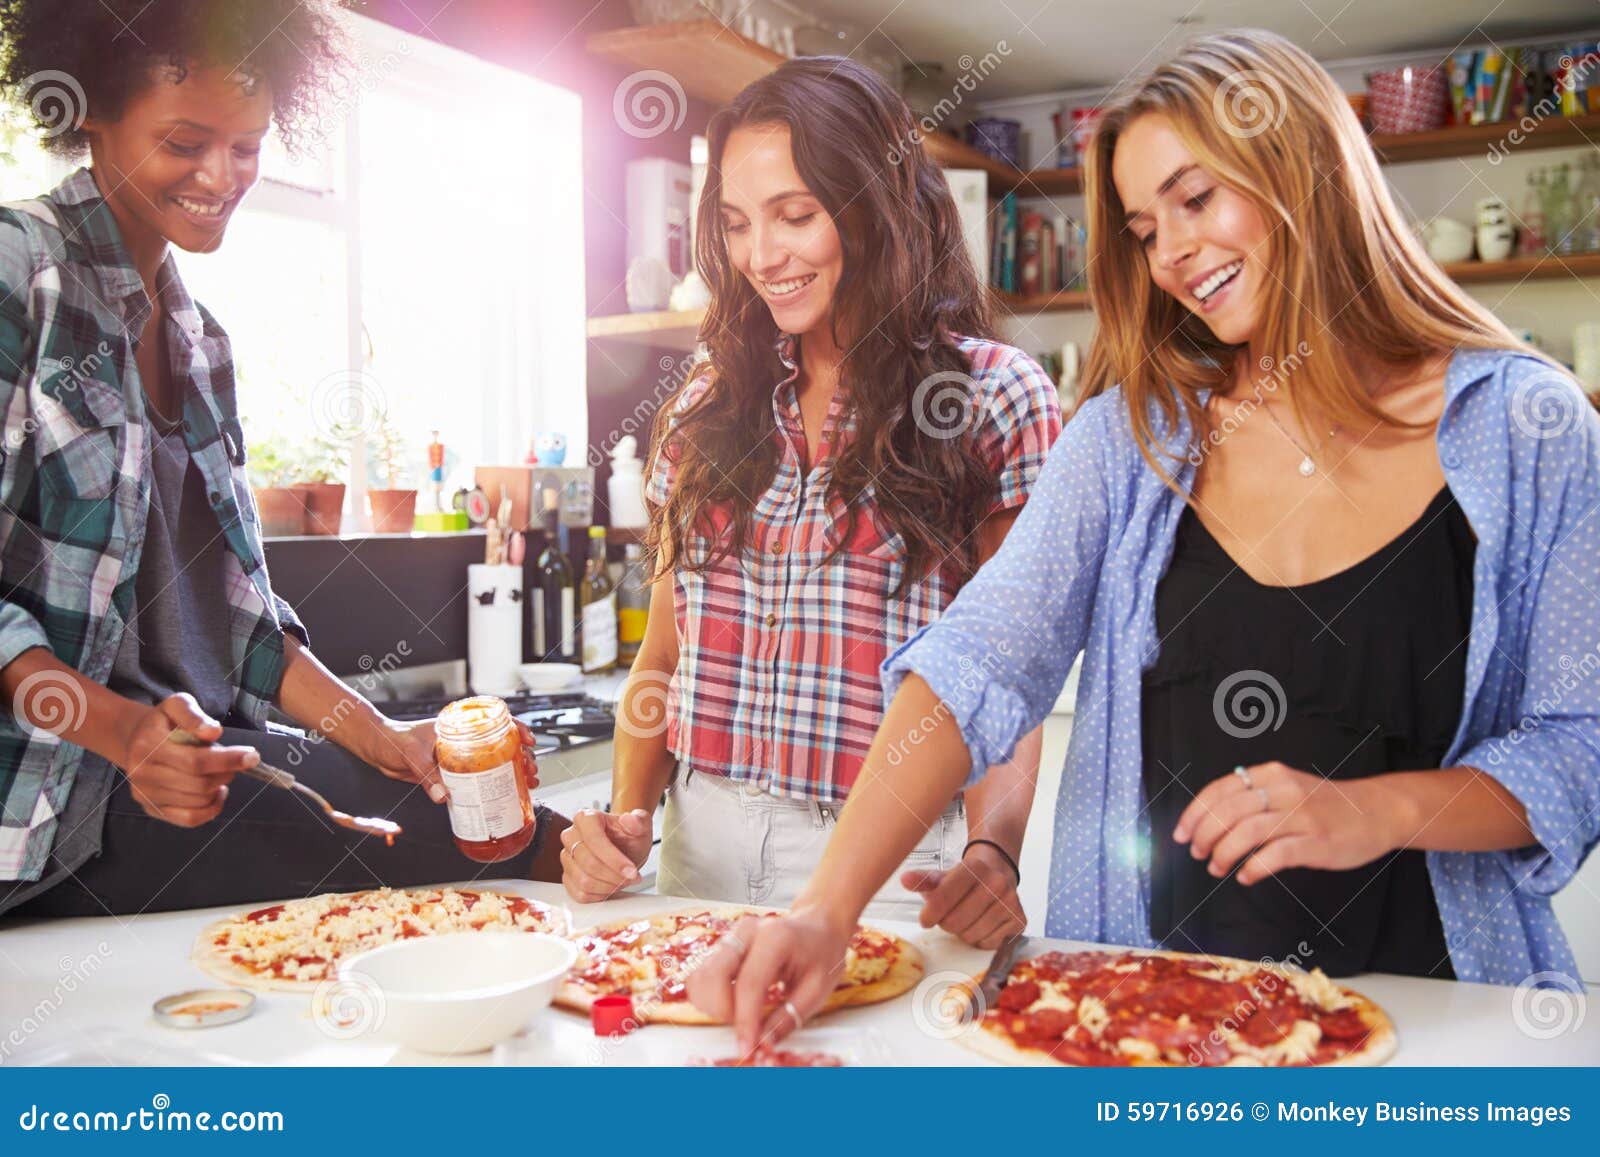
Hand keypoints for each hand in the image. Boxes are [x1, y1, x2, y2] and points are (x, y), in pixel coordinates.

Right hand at [118, 693, 259, 826]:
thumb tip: (213, 732)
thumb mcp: (178, 705)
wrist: (137, 740)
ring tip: (219, 772)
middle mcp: (142, 774)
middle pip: (199, 784)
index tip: (252, 756)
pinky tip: (217, 792)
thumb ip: (195, 715)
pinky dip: (211, 809)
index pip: (195, 761)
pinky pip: (189, 819)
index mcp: (148, 746)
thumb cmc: (165, 722)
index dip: (227, 760)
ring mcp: (145, 795)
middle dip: (226, 773)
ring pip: (198, 802)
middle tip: (235, 761)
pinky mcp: (152, 810)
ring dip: (219, 787)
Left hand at [361, 717, 541, 804]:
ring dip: (513, 771)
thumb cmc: (392, 740)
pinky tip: (503, 794)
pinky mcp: (452, 772)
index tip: (529, 741)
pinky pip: (477, 779)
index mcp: (457, 727)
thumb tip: (442, 796)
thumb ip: (426, 774)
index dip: (516, 729)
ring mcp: (459, 756)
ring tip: (527, 783)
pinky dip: (492, 786)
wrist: (377, 749)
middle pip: (501, 744)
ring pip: (493, 762)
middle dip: (521, 756)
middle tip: (531, 770)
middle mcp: (463, 740)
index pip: (494, 721)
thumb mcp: (410, 754)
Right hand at [560, 807, 652, 901]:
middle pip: (589, 863)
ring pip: (584, 881)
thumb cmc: (628, 837)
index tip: (631, 871)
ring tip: (624, 881)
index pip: (594, 839)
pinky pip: (580, 894)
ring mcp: (567, 857)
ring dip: (609, 886)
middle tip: (632, 877)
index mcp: (586, 818)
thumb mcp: (642, 826)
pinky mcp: (567, 877)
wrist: (624, 849)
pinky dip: (600, 895)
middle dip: (614, 875)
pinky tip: (611, 887)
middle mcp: (571, 836)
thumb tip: (629, 820)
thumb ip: (640, 820)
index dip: (614, 859)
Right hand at [685, 907, 855, 1053]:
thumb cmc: (822, 955)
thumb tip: (762, 1045)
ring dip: (713, 1006)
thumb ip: (788, 1018)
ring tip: (742, 1012)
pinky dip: (710, 998)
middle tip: (748, 1025)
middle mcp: (746, 931)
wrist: (817, 926)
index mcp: (775, 937)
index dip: (745, 1021)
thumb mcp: (817, 989)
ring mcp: (729, 936)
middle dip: (723, 1012)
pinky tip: (734, 1003)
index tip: (747, 1049)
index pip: (749, 984)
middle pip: (712, 976)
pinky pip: (701, 976)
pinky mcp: (721, 946)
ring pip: (700, 977)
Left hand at [901, 842, 1024, 947]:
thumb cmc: (967, 876)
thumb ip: (925, 880)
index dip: (929, 914)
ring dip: (963, 932)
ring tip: (967, 918)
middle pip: (955, 922)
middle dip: (947, 923)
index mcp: (975, 867)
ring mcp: (1010, 902)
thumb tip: (905, 880)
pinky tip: (982, 924)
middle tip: (950, 915)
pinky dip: (980, 939)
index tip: (926, 919)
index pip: (942, 899)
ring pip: (971, 935)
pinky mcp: (1020, 920)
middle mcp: (996, 883)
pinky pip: (988, 944)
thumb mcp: (944, 875)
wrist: (999, 868)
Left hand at [1173, 761, 1398, 885]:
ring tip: (1217, 867)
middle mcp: (1283, 790)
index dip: (1194, 813)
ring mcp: (1301, 816)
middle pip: (1228, 811)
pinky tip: (1245, 876)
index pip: (1219, 790)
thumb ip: (1253, 798)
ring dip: (1223, 853)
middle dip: (1204, 835)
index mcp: (1270, 774)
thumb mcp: (1286, 788)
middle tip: (1198, 853)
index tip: (1181, 834)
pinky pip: (1275, 855)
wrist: (1377, 811)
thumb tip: (1208, 822)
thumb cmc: (1324, 804)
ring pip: (1246, 832)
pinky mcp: (1317, 841)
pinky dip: (1253, 867)